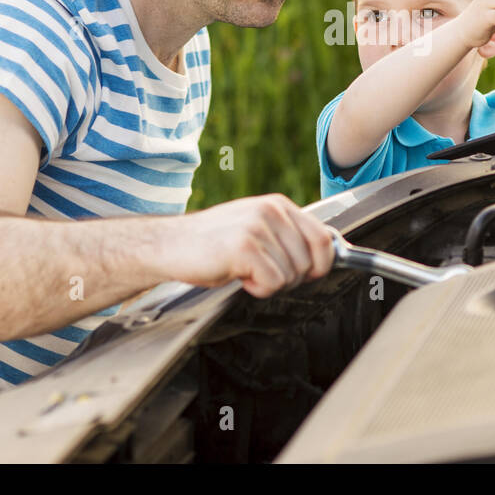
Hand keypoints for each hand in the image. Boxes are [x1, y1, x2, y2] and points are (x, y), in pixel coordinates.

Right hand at [158, 194, 334, 298]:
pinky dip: (258, 289)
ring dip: (270, 283)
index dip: (321, 264)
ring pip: (292, 275)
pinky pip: (273, 283)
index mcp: (278, 205)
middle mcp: (272, 211)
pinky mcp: (245, 247)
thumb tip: (325, 257)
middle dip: (290, 278)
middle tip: (261, 272)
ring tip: (245, 270)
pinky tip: (239, 277)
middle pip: (310, 262)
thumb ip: (287, 236)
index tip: (309, 274)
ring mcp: (258, 227)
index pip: (323, 238)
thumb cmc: (213, 243)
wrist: (170, 245)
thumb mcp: (257, 229)